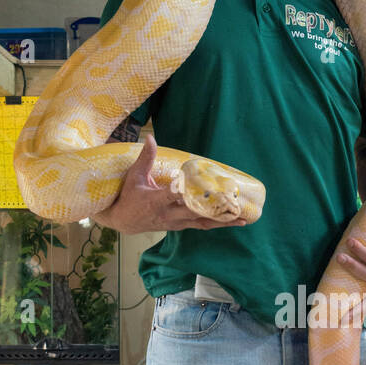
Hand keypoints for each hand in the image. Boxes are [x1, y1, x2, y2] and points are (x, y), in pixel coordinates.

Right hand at [93, 134, 248, 235]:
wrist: (124, 221)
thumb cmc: (129, 197)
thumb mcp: (134, 176)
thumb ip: (145, 158)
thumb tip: (150, 137)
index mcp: (155, 201)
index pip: (171, 196)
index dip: (181, 192)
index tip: (193, 188)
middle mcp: (168, 214)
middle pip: (194, 213)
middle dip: (214, 210)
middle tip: (233, 207)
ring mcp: (176, 222)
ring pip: (201, 222)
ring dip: (222, 222)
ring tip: (241, 219)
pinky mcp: (180, 226)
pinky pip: (201, 225)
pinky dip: (216, 224)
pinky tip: (233, 222)